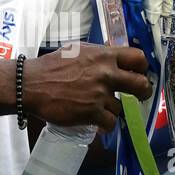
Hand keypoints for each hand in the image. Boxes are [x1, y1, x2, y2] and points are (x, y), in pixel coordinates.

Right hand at [24, 43, 152, 132]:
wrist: (31, 85)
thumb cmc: (51, 67)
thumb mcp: (78, 51)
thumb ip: (98, 55)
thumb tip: (113, 58)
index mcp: (103, 55)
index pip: (138, 58)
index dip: (142, 67)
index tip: (140, 73)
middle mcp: (105, 74)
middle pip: (141, 85)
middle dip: (144, 92)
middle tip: (140, 95)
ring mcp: (99, 95)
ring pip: (121, 107)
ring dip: (112, 109)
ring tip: (99, 108)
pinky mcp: (91, 113)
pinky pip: (110, 122)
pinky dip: (105, 124)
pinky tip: (97, 121)